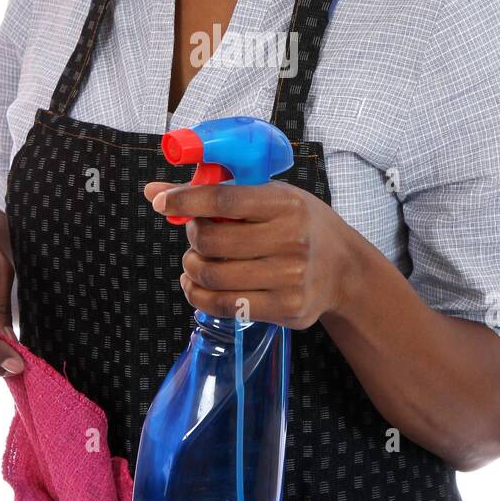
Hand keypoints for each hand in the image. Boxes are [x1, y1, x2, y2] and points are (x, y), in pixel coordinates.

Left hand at [142, 179, 352, 329]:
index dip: (185, 200)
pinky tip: (198, 285)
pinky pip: (224, 305)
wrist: (345, 269)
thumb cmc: (300, 225)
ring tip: (196, 261)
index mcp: (286, 203)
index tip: (162, 202)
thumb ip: (216, 192)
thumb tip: (154, 192)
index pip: (223, 200)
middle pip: (211, 241)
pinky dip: (198, 295)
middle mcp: (290, 239)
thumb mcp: (270, 196)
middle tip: (196, 235)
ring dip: (191, 268)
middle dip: (192, 237)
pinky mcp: (286, 308)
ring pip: (212, 276)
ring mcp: (289, 277)